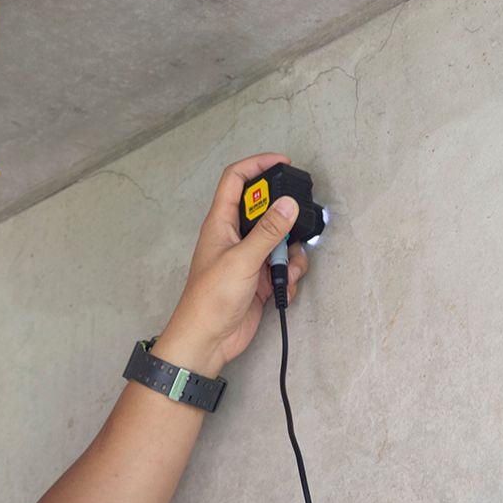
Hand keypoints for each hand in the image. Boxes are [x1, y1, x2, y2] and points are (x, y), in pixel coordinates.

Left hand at [154, 152, 312, 375]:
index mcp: (221, 223)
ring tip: (287, 270)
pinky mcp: (260, 278)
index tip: (283, 162)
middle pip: (267, 211)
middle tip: (294, 231)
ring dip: (292, 254)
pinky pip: (284, 266)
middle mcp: (235, 236)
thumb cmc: (210, 299)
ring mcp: (249, 257)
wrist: (208, 340)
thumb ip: (269, 232)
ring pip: (281, 241)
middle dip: (285, 220)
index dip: (257, 164)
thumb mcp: (243, 260)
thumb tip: (290, 204)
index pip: (236, 179)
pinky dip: (289, 275)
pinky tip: (284, 288)